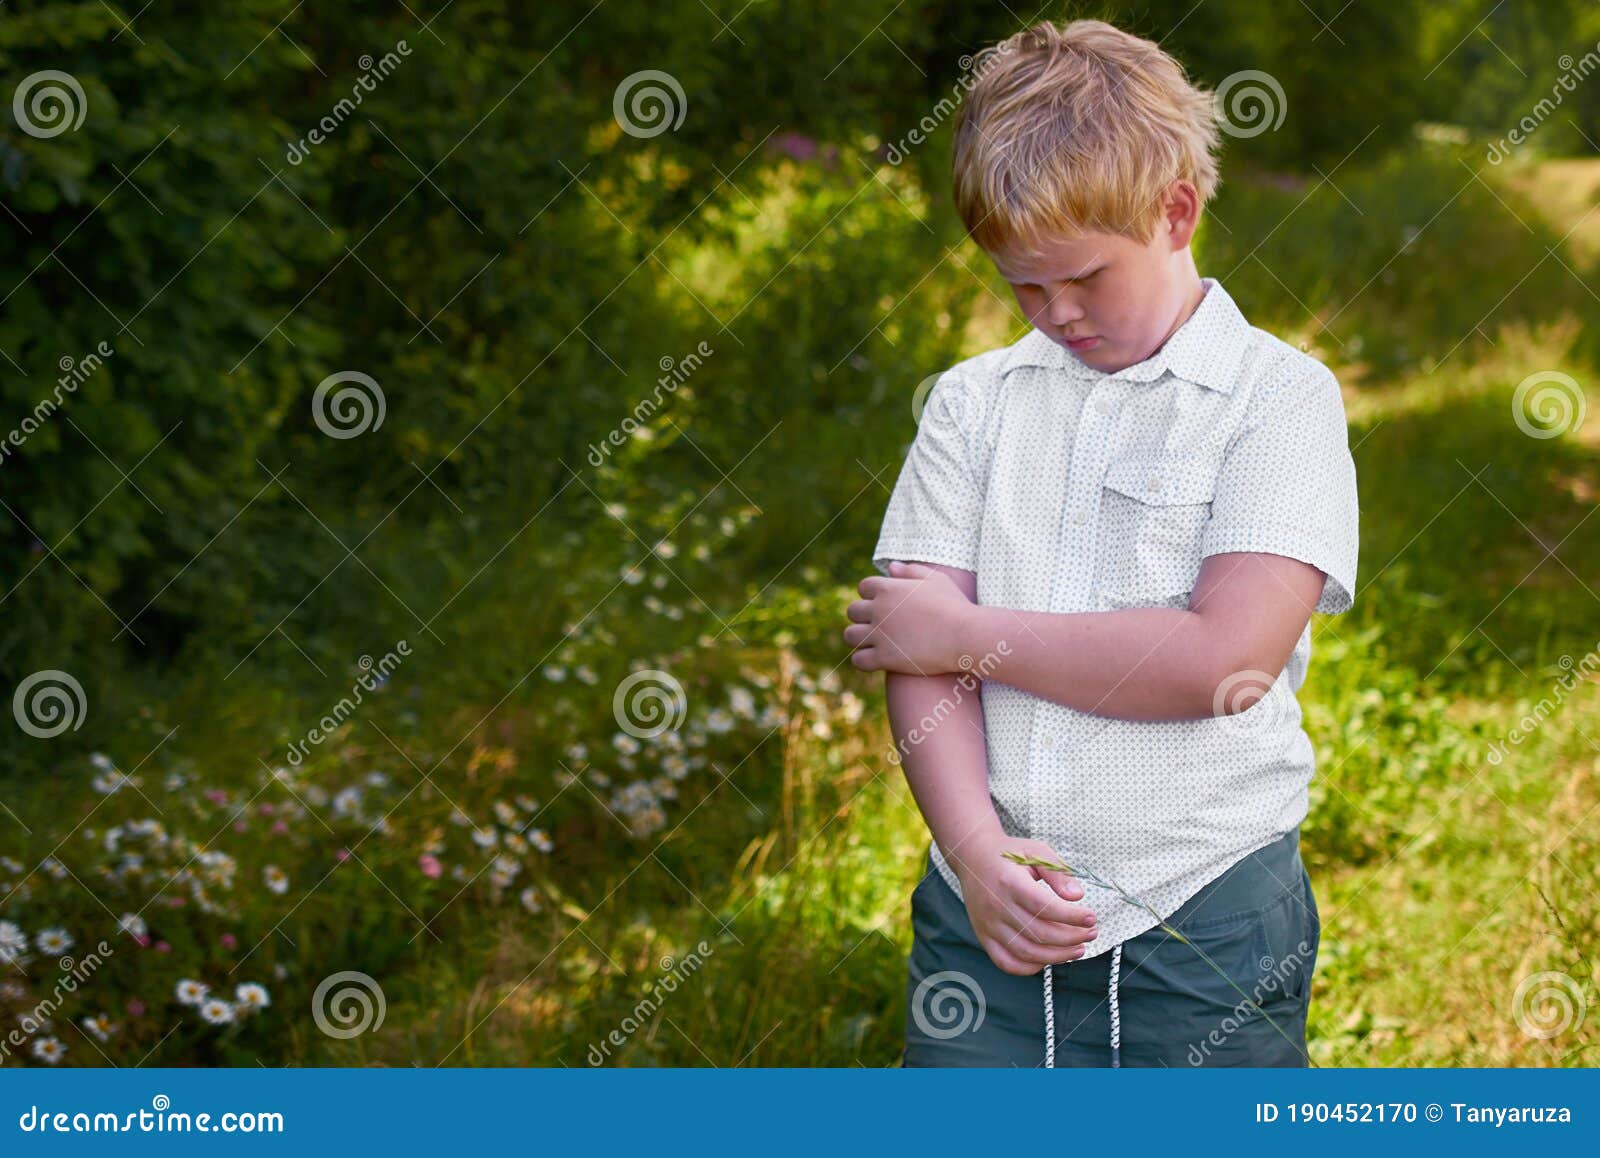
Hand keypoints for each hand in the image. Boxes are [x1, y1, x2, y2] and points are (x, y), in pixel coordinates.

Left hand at [844, 561, 975, 674]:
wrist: (965, 635)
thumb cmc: (954, 606)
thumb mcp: (936, 580)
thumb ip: (911, 572)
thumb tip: (891, 568)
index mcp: (888, 588)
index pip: (864, 587)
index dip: (871, 595)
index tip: (880, 603)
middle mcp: (878, 610)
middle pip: (853, 611)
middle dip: (862, 617)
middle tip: (875, 624)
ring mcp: (880, 634)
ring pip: (850, 636)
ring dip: (858, 638)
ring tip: (870, 642)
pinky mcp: (884, 658)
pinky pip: (859, 660)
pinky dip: (864, 660)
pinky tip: (874, 660)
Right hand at [948, 832, 1097, 975]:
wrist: (972, 857)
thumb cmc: (1008, 854)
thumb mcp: (1036, 852)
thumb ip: (1057, 872)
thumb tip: (1077, 896)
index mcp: (1009, 882)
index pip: (1044, 907)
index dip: (1071, 917)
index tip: (1091, 918)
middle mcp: (996, 906)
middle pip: (1039, 933)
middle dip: (1071, 938)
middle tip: (1091, 933)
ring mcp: (988, 925)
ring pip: (1026, 952)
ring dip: (1057, 956)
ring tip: (1078, 949)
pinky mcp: (983, 936)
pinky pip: (1006, 962)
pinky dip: (1030, 967)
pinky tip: (1049, 959)